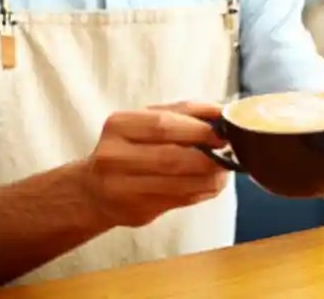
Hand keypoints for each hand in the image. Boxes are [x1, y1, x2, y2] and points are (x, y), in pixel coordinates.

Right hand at [79, 101, 230, 228]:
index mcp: (119, 126)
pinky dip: (202, 191)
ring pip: (178, 184)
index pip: (163, 125)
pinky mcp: (137, 212)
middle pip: (171, 157)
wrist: (93, 190)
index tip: (223, 131)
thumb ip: (185, 112)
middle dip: (208, 156)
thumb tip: (223, 111)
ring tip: (224, 169)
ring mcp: (123, 189)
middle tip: (229, 152)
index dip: (197, 129)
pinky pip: (179, 201)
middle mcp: (114, 157)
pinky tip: (211, 183)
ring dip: (210, 177)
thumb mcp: (147, 120)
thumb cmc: (129, 147)